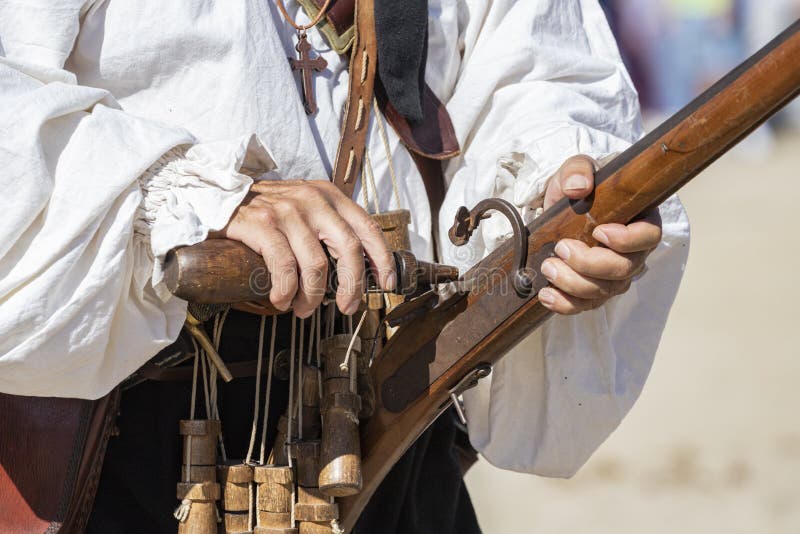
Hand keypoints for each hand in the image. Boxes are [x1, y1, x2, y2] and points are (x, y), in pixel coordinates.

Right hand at [213, 180, 395, 316]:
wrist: (216, 197)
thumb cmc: (266, 212)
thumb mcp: (304, 209)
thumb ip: (328, 228)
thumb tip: (355, 271)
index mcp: (329, 196)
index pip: (367, 228)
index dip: (382, 259)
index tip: (386, 284)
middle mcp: (313, 200)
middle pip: (348, 249)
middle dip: (352, 285)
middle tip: (347, 306)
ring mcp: (288, 211)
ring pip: (316, 265)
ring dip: (312, 297)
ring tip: (303, 309)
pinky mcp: (262, 224)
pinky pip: (284, 267)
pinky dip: (285, 291)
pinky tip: (281, 300)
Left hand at [537, 155, 661, 314]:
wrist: (557, 209)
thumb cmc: (576, 187)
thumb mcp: (575, 170)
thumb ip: (578, 170)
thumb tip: (578, 187)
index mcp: (640, 221)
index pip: (648, 237)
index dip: (627, 240)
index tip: (599, 232)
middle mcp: (632, 254)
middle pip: (623, 270)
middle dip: (589, 264)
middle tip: (561, 248)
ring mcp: (614, 277)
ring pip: (603, 291)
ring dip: (573, 283)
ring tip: (547, 267)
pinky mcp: (592, 292)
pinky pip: (584, 306)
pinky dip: (565, 304)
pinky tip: (546, 295)